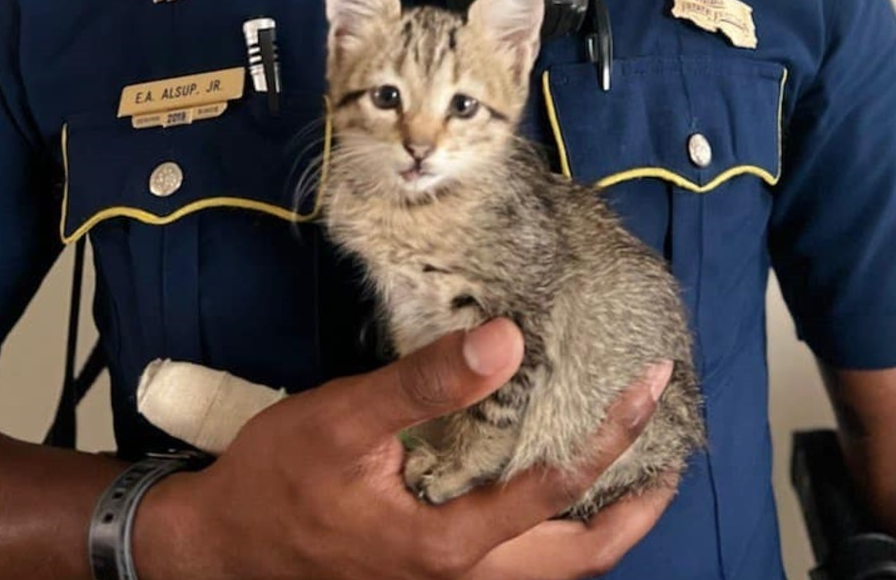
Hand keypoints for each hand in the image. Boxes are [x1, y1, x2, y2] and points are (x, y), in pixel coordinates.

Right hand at [134, 319, 674, 579]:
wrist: (222, 548)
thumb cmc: (278, 480)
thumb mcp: (342, 420)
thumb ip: (424, 384)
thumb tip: (507, 340)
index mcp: (448, 545)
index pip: (557, 488)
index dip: (613, 434)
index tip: (649, 383)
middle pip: (580, 558)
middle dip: (636, 507)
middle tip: (673, 453)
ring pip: (554, 572)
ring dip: (603, 527)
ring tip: (635, 477)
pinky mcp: (434, 578)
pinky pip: (522, 567)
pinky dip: (558, 533)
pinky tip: (558, 495)